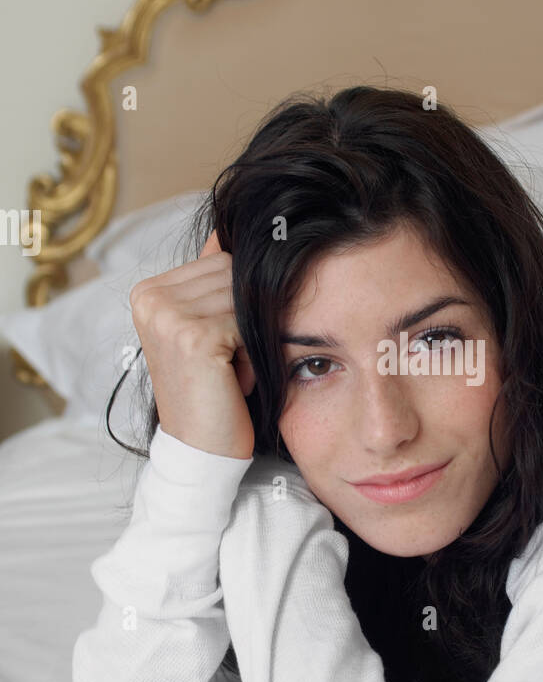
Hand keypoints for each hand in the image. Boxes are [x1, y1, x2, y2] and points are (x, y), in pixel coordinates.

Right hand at [130, 229, 256, 458]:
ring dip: (252, 336)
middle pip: (235, 275)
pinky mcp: (194, 337)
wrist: (201, 449)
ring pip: (246, 297)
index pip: (221, 261)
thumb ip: (211, 281)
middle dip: (246, 317)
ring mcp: (169, 316)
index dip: (236, 303)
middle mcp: (151, 297)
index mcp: (148, 290)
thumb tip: (223, 232)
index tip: (219, 347)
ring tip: (230, 371)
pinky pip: (251, 322)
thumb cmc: (212, 389)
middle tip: (228, 363)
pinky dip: (255, 353)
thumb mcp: (206, 328)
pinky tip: (236, 380)